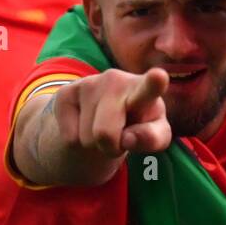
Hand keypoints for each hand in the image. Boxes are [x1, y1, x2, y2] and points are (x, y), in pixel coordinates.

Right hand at [53, 68, 171, 158]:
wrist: (104, 119)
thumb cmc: (138, 126)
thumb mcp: (154, 136)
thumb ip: (152, 138)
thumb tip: (127, 138)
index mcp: (145, 89)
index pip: (150, 87)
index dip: (154, 83)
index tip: (159, 76)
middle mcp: (116, 80)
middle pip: (105, 134)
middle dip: (111, 147)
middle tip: (118, 139)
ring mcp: (89, 84)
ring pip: (86, 139)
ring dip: (95, 144)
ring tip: (103, 128)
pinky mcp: (66, 93)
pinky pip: (70, 137)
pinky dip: (77, 141)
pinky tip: (85, 124)